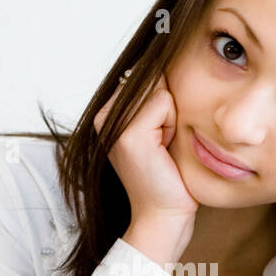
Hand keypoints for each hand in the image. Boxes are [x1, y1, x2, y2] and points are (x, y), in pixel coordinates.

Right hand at [94, 68, 198, 225]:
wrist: (163, 214)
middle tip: (162, 144)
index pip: (146, 76)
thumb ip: (153, 97)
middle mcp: (102, 116)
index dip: (164, 103)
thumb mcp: (158, 128)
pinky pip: (163, 102)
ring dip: (171, 118)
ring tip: (163, 147)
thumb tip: (160, 61)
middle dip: (167, 109)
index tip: (158, 136)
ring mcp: (112, 125)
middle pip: (152, 80)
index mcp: (106, 113)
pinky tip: (164, 151)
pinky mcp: (128, 134)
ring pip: (159, 90)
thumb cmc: (167, 176)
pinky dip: (173, 125)